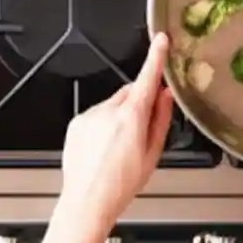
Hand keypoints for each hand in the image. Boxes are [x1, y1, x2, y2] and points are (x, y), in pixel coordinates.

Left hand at [59, 33, 173, 230]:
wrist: (87, 201)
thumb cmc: (121, 185)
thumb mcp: (152, 154)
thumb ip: (161, 120)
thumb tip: (166, 97)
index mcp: (131, 118)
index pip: (147, 78)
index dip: (156, 57)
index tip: (161, 40)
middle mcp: (107, 112)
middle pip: (130, 93)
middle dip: (139, 104)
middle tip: (143, 130)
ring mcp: (89, 116)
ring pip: (112, 105)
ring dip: (120, 117)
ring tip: (120, 148)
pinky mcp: (77, 123)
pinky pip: (96, 115)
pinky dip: (104, 125)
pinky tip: (105, 148)